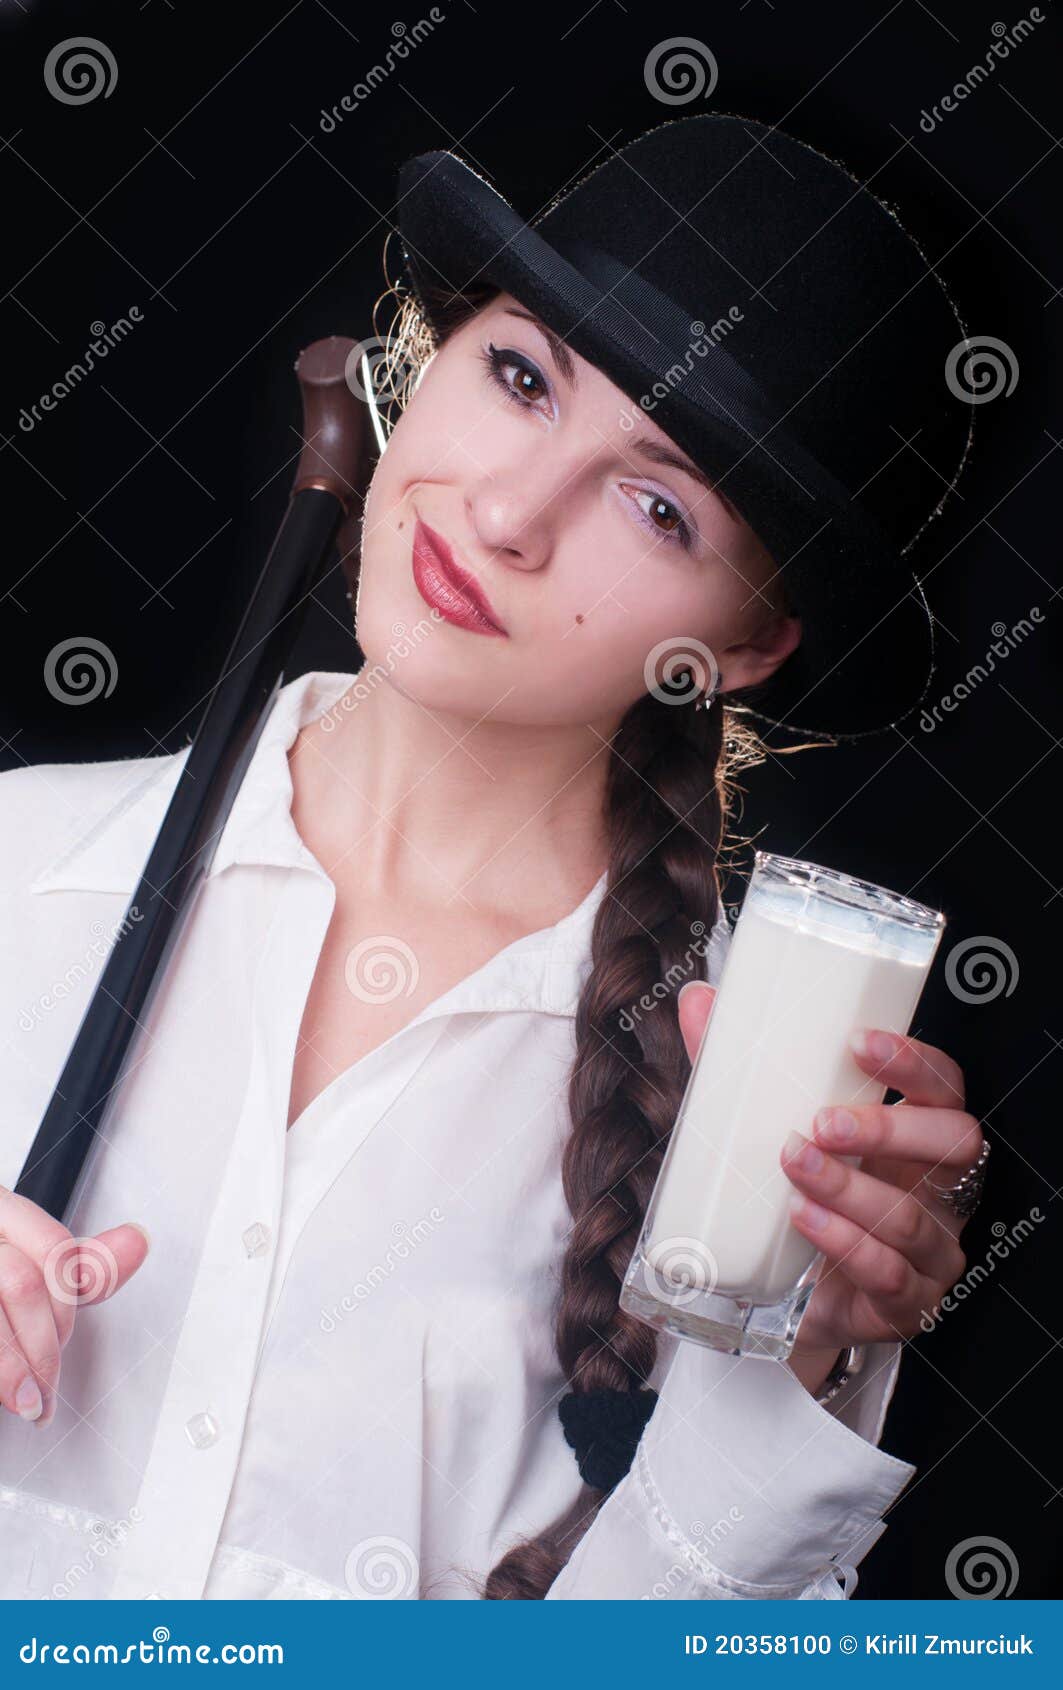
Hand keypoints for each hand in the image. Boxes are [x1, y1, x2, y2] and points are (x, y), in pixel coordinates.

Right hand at [0, 1184, 149, 1426]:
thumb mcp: (30, 1261)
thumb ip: (82, 1263)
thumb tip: (136, 1242)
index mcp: (2, 1211)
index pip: (55, 1247)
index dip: (67, 1304)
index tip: (66, 1342)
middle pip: (24, 1285)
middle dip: (44, 1347)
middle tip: (47, 1388)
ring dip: (15, 1372)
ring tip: (30, 1404)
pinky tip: (3, 1393)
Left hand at [677, 984, 979, 1395]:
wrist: (783, 1298)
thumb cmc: (792, 1198)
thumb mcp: (769, 1132)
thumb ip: (740, 1071)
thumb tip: (699, 1001)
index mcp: (916, 1139)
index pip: (945, 1088)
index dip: (914, 1062)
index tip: (859, 1042)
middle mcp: (938, 1191)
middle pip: (955, 1144)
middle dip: (889, 1128)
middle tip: (820, 1122)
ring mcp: (930, 1252)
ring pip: (914, 1216)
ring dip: (851, 1190)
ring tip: (794, 1168)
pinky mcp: (905, 1306)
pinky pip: (891, 1277)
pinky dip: (846, 1245)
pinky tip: (804, 1221)